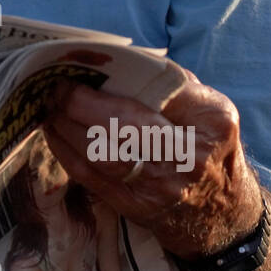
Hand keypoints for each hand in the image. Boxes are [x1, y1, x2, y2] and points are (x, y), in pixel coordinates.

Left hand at [43, 73, 262, 259]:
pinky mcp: (137, 207)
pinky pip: (91, 177)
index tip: (84, 64)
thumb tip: (114, 59)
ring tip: (50, 108)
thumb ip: (170, 83)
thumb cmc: (205, 145)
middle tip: (56, 88)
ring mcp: (163, 186)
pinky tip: (54, 133)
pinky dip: (66, 152)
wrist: (220, 211)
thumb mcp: (205, 109)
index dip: (116, 76)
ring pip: (103, 153)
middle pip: (125, 124)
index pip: (161, 88)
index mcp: (212, 120)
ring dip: (67, 127)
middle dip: (81, 103)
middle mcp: (191, 155)